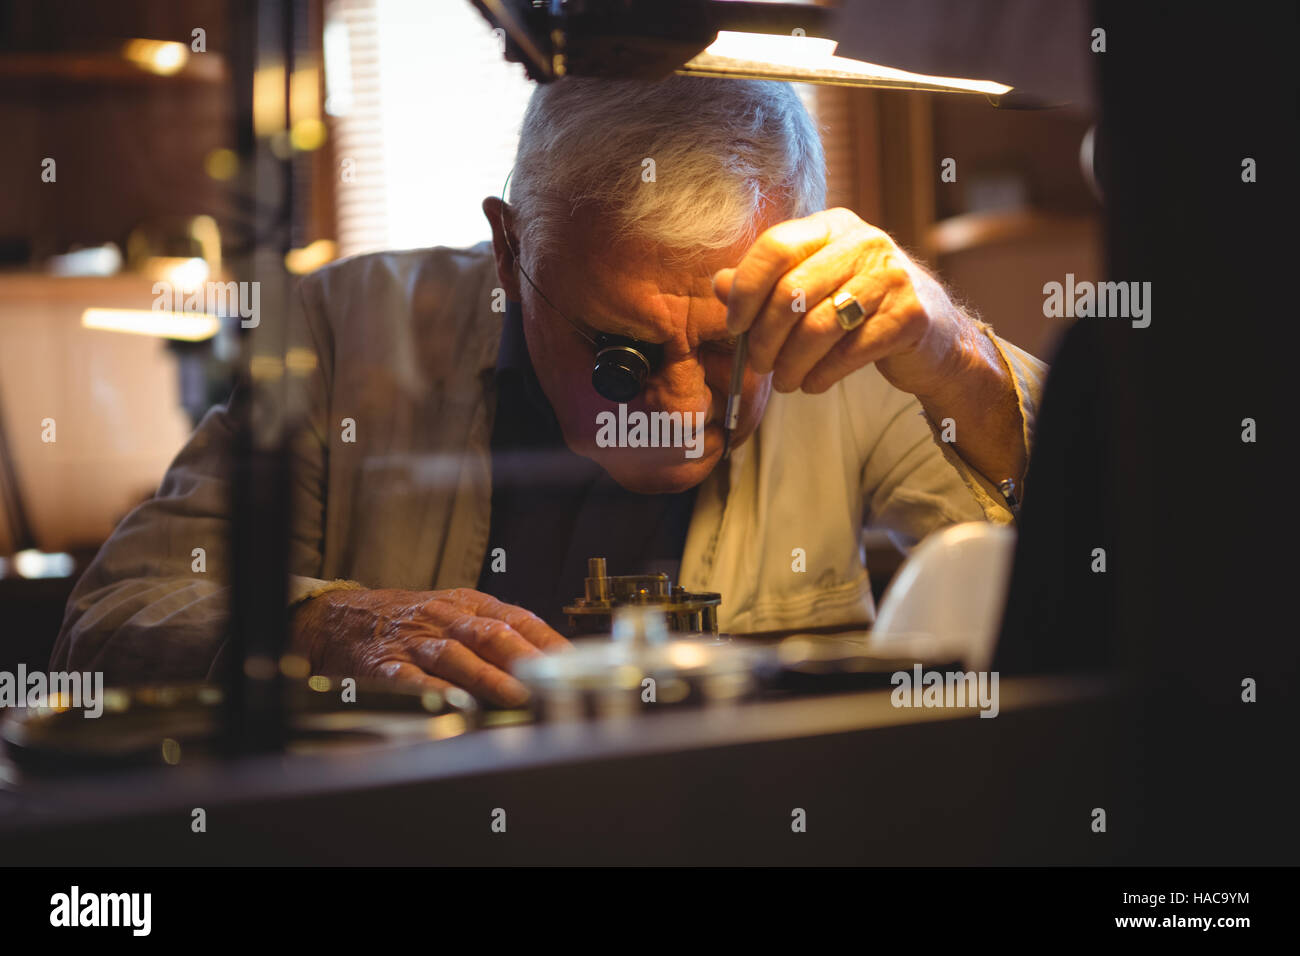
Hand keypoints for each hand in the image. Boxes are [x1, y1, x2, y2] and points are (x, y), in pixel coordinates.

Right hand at [289, 587, 570, 705]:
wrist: (345, 618)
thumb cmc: (413, 621)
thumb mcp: (458, 612)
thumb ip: (499, 633)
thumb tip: (551, 662)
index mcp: (469, 604)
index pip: (518, 618)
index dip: (548, 640)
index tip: (574, 662)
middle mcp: (446, 618)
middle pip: (492, 634)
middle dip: (525, 658)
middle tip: (552, 682)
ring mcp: (417, 642)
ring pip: (458, 656)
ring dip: (490, 678)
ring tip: (517, 698)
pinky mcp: (387, 666)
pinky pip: (415, 679)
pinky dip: (438, 693)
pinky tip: (458, 705)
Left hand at [712, 207, 971, 399]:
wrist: (933, 338)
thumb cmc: (862, 310)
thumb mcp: (815, 286)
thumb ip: (766, 283)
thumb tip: (719, 284)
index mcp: (833, 226)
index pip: (774, 248)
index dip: (746, 291)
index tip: (734, 326)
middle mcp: (865, 241)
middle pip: (791, 292)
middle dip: (765, 338)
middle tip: (760, 365)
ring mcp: (892, 276)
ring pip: (818, 327)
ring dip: (791, 364)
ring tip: (785, 382)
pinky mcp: (910, 315)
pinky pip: (849, 352)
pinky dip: (822, 375)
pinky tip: (814, 383)